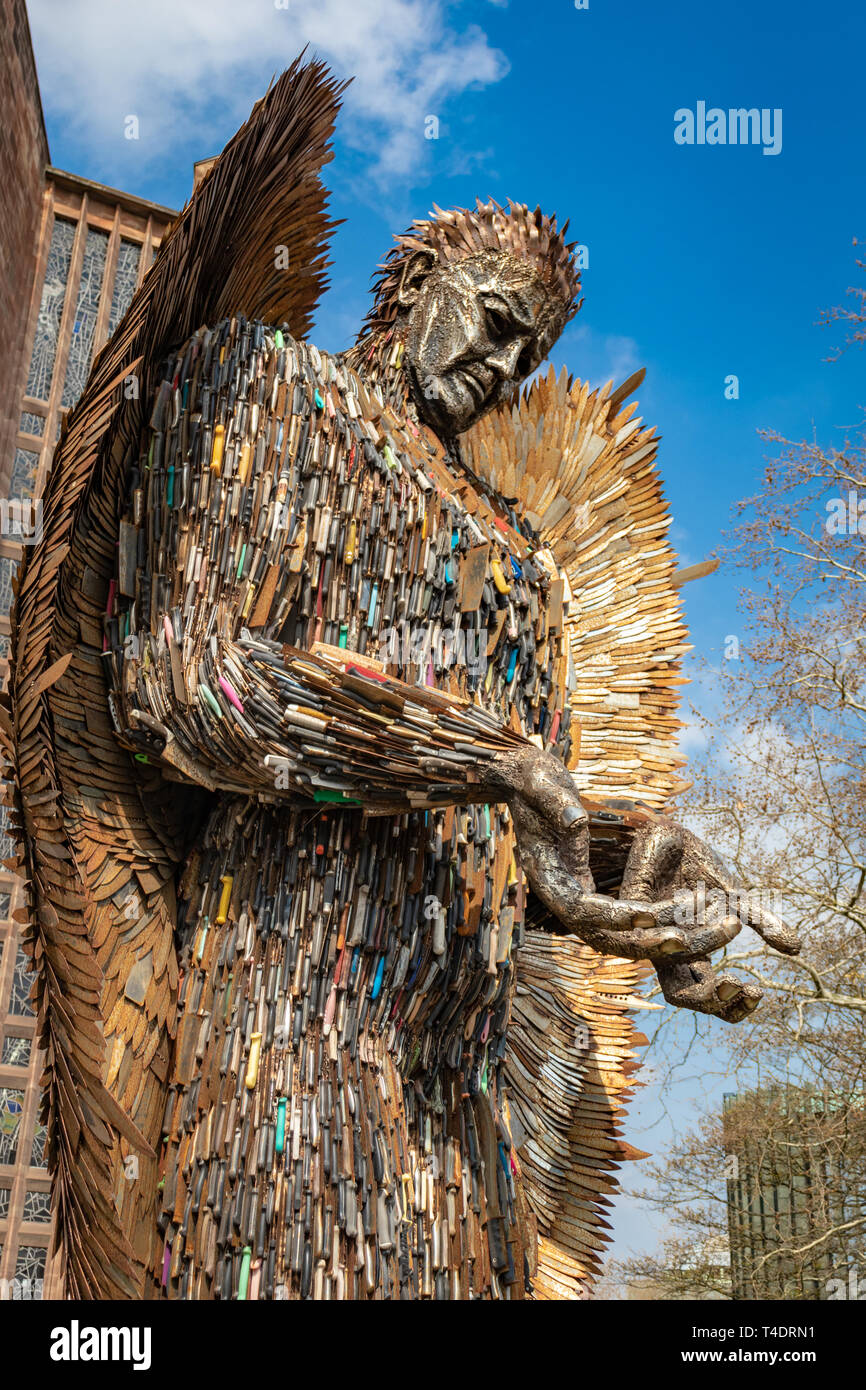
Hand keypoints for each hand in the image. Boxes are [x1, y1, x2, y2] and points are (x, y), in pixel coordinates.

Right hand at [496, 751, 799, 1023]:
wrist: (526, 784)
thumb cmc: (533, 782)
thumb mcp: (540, 785)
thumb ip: (555, 803)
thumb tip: (575, 821)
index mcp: (550, 879)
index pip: (584, 911)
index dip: (615, 915)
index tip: (648, 912)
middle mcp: (566, 898)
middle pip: (609, 939)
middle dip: (649, 941)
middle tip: (690, 939)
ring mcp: (582, 898)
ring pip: (626, 935)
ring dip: (666, 936)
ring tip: (709, 928)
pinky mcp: (598, 891)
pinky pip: (632, 917)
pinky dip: (663, 918)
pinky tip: (698, 909)